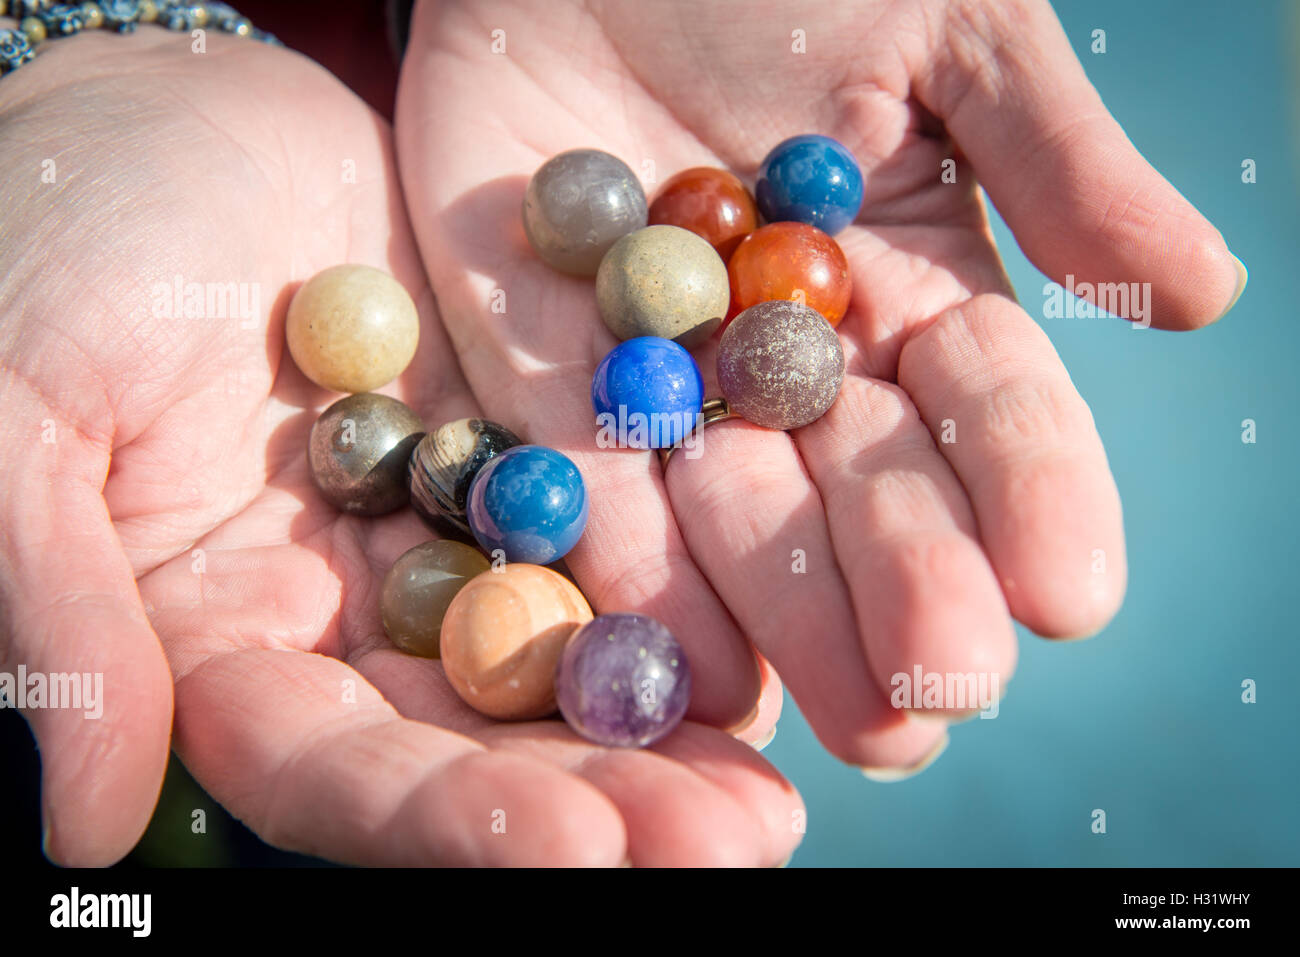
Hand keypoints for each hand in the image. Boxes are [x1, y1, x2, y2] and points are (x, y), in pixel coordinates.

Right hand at [0, 27, 798, 866]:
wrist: (168, 115)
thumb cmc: (55, 251)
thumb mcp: (24, 420)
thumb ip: (58, 609)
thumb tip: (81, 820)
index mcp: (230, 638)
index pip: (337, 767)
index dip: (451, 816)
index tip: (580, 849)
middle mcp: (356, 613)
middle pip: (486, 737)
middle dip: (609, 795)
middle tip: (742, 834)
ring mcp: (452, 531)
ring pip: (571, 651)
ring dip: (678, 714)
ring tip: (786, 776)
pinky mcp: (526, 445)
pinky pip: (616, 524)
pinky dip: (690, 575)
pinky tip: (780, 617)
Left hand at [395, 0, 1242, 768]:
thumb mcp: (950, 28)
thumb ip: (1054, 160)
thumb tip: (1199, 294)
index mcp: (907, 289)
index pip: (984, 407)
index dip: (1028, 494)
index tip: (1067, 596)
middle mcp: (792, 360)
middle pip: (858, 487)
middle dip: (903, 585)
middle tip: (937, 693)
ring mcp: (665, 374)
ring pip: (729, 506)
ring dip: (777, 608)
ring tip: (827, 713)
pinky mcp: (538, 366)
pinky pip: (578, 466)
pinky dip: (620, 548)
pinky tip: (669, 643)